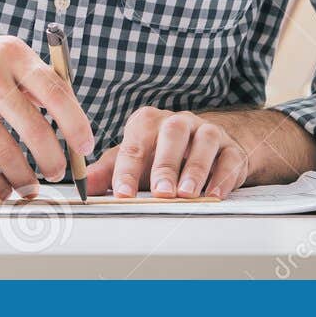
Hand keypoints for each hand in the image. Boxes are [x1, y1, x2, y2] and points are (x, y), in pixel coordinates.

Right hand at [0, 21, 95, 201]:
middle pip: (33, 126)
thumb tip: (65, 112)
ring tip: (30, 187)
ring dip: (23, 177)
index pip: (55, 91)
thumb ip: (26, 77)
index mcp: (9, 52)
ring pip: (4, 150)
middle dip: (52, 159)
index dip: (76, 125)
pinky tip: (1, 190)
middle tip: (56, 173)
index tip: (84, 147)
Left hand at [86, 107, 249, 199]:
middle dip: (165, 164)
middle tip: (161, 191)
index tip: (122, 193)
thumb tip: (84, 186)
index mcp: (148, 122)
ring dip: (196, 169)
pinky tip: (213, 194)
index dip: (127, 169)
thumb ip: (109, 172)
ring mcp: (207, 132)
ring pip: (205, 141)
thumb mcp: (134, 160)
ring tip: (187, 193)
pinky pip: (230, 158)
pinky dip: (223, 177)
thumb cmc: (162, 154)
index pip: (135, 143)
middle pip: (172, 134)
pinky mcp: (231, 148)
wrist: (206, 147)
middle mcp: (178, 122)